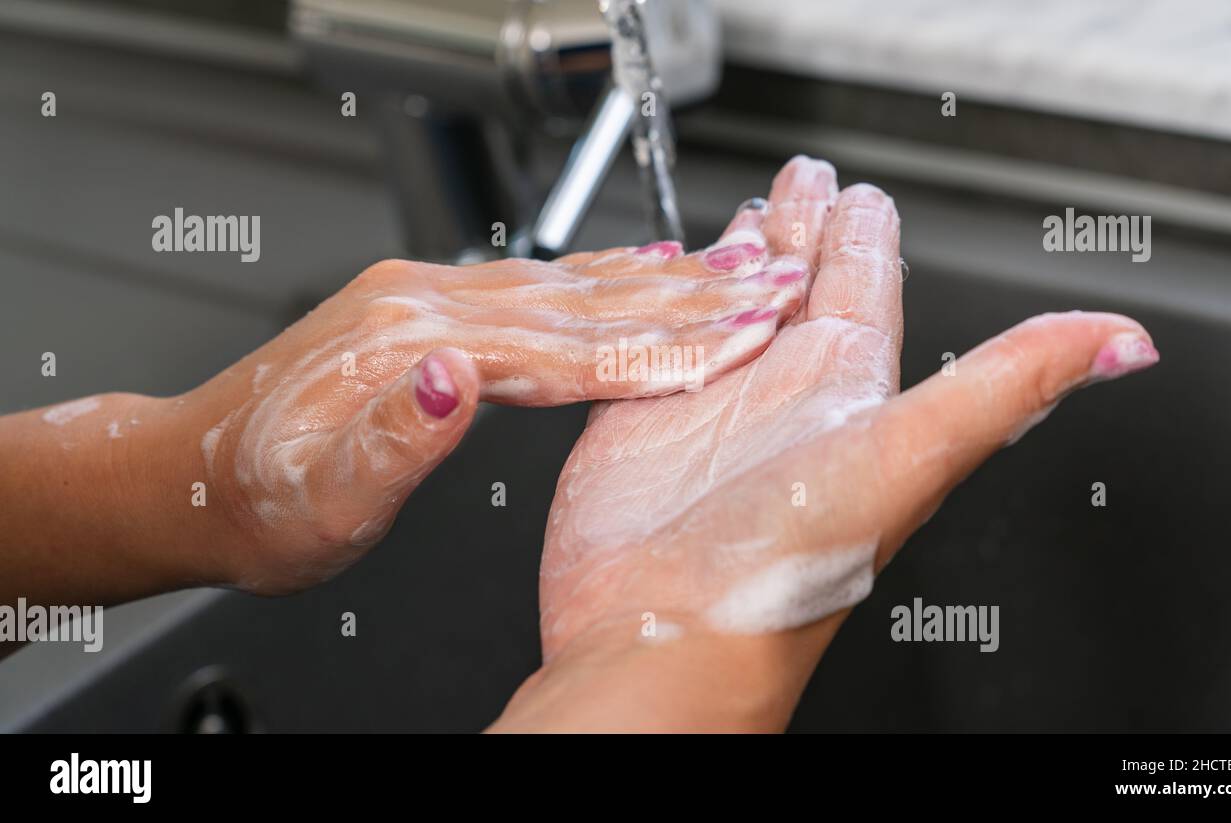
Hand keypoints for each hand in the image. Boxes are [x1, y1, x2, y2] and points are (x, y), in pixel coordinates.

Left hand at [3, 226, 809, 603]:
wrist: (184, 478)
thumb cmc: (253, 505)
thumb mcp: (316, 503)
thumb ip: (391, 442)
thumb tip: (455, 382)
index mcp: (409, 351)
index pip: (567, 348)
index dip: (666, 342)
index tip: (744, 331)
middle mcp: (424, 305)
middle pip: (584, 299)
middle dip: (691, 293)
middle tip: (774, 278)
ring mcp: (426, 298)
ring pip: (570, 284)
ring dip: (662, 277)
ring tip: (739, 264)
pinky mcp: (426, 308)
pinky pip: (537, 287)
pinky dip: (603, 278)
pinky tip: (643, 268)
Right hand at [502, 157, 1158, 730]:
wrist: (668, 635)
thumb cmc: (789, 569)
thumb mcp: (915, 456)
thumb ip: (1009, 383)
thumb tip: (1124, 343)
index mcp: (848, 387)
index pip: (866, 284)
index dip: (864, 231)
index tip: (861, 190)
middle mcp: (780, 388)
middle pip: (795, 284)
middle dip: (799, 225)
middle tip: (799, 179)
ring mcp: (708, 398)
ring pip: (724, 304)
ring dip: (732, 259)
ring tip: (742, 217)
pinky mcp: (639, 413)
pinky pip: (652, 334)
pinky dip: (655, 300)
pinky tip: (657, 278)